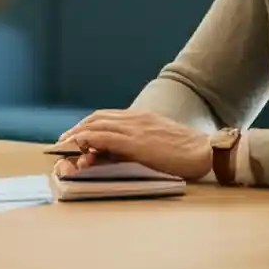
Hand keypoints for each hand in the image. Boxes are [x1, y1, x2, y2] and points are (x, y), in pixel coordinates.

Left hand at [58, 110, 211, 180]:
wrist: (205, 151)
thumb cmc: (186, 151)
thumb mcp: (160, 140)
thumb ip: (141, 142)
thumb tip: (122, 152)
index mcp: (141, 118)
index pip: (107, 117)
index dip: (88, 125)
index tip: (76, 135)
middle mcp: (135, 119)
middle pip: (97, 118)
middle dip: (77, 129)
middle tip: (63, 141)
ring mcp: (135, 129)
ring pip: (97, 125)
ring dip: (78, 134)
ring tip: (65, 145)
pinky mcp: (136, 142)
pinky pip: (106, 137)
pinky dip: (89, 139)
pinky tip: (79, 145)